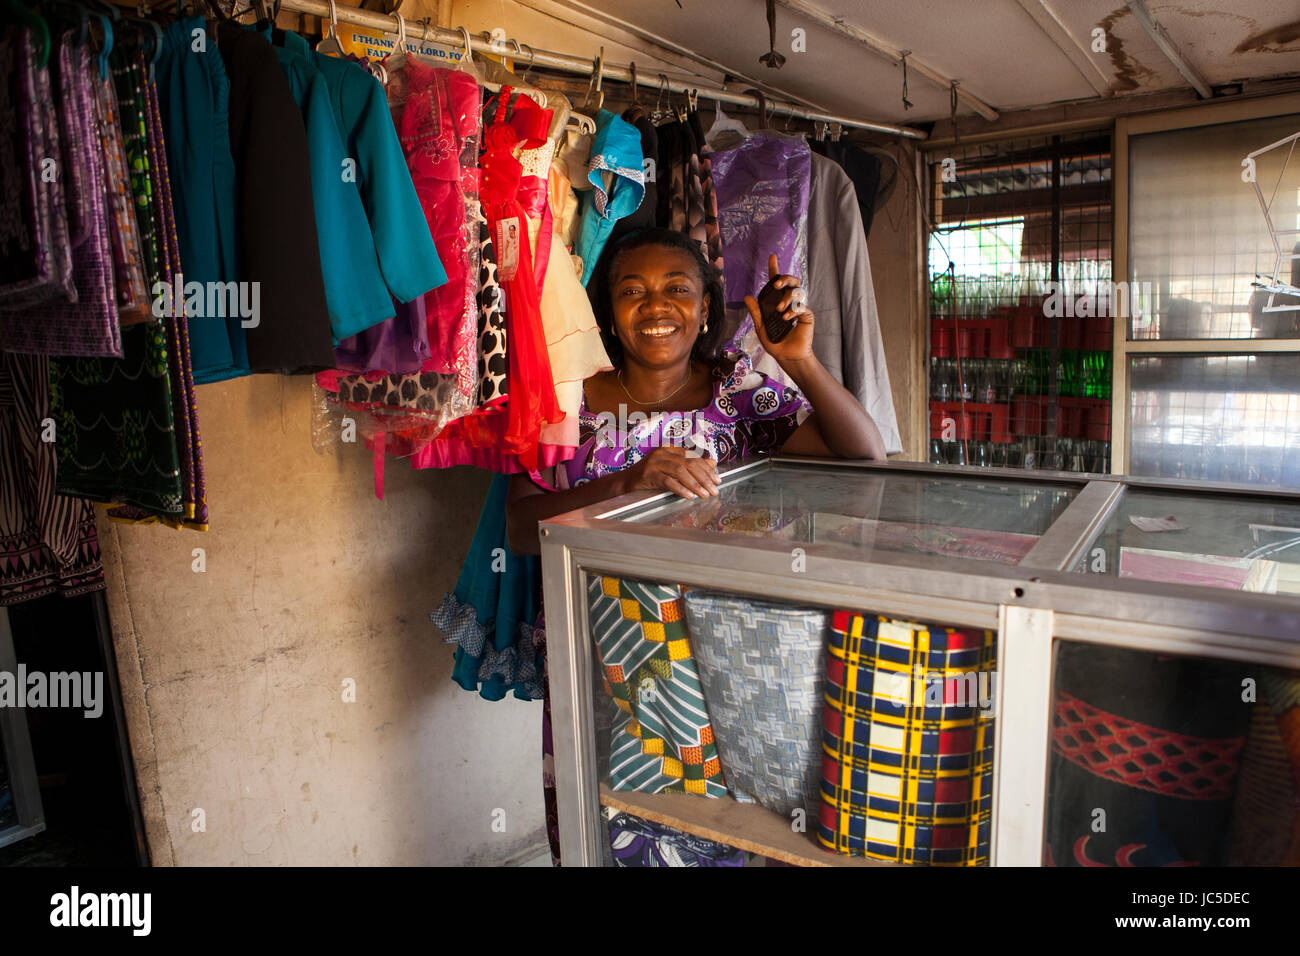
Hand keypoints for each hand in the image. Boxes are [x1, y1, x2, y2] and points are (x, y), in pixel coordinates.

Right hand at [619, 446, 720, 498]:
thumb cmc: (650, 475)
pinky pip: (667, 481)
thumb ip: (690, 465)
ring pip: (680, 472)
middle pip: (689, 464)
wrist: (626, 481)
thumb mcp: (671, 468)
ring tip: (704, 495)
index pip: (693, 457)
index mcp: (670, 449)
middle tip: (714, 490)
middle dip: (704, 478)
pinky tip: (689, 496)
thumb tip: (712, 462)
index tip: (717, 480)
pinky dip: (680, 489)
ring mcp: (654, 463)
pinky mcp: (648, 475)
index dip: (707, 469)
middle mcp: (663, 453)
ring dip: (695, 484)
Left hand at [745, 253, 814, 367]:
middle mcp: (789, 302)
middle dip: (785, 279)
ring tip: (779, 310)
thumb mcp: (761, 327)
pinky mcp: (807, 315)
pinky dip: (793, 310)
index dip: (775, 268)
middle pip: (792, 281)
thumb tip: (747, 296)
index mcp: (777, 302)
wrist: (786, 356)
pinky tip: (787, 319)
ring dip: (787, 298)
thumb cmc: (775, 342)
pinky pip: (802, 306)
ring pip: (797, 291)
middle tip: (776, 284)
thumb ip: (756, 312)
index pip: (777, 282)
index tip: (772, 257)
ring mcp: (799, 307)